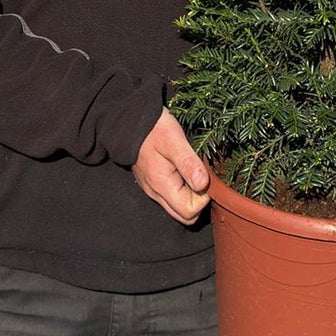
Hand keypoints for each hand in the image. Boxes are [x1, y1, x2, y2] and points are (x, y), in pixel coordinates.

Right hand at [132, 109, 210, 224]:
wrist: (129, 119)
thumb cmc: (153, 128)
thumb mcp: (174, 141)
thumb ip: (188, 164)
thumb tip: (202, 185)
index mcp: (161, 186)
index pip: (190, 212)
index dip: (204, 197)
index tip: (205, 175)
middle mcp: (155, 193)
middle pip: (184, 216)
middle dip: (198, 201)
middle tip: (200, 175)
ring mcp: (152, 189)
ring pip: (178, 208)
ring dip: (191, 195)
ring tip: (193, 171)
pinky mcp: (152, 182)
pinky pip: (171, 197)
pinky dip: (182, 190)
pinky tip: (184, 170)